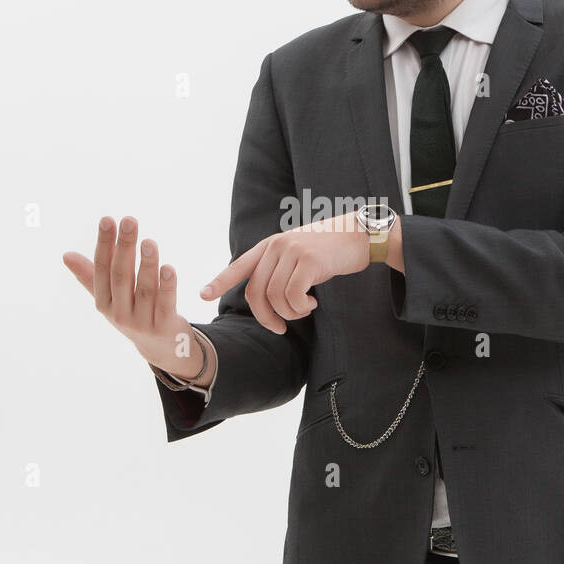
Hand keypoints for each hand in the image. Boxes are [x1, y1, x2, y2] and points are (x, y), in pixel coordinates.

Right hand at [61, 215, 203, 376]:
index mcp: (103, 302)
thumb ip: (91, 276)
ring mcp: (141, 322)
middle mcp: (119, 313)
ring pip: (145, 289)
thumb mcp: (110, 298)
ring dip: (147, 264)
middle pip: (121, 276)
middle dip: (124, 248)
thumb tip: (66, 255)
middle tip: (129, 221)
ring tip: (149, 242)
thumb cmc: (132, 313)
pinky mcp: (164, 326)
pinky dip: (167, 286)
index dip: (104, 244)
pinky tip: (169, 268)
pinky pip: (165, 304)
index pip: (102, 269)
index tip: (107, 220)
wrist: (161, 348)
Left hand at [199, 211, 368, 334]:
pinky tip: (313, 303)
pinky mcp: (308, 261)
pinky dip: (301, 308)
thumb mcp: (299, 254)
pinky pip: (294, 297)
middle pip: (256, 292)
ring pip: (275, 298)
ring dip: (290, 314)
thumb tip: (267, 299)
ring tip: (305, 309)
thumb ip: (280, 268)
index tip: (202, 295)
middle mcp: (276, 246)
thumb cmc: (330, 250)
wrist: (361, 234)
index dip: (220, 281)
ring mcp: (291, 252)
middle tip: (280, 328)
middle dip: (265, 317)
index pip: (239, 265)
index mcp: (270, 245)